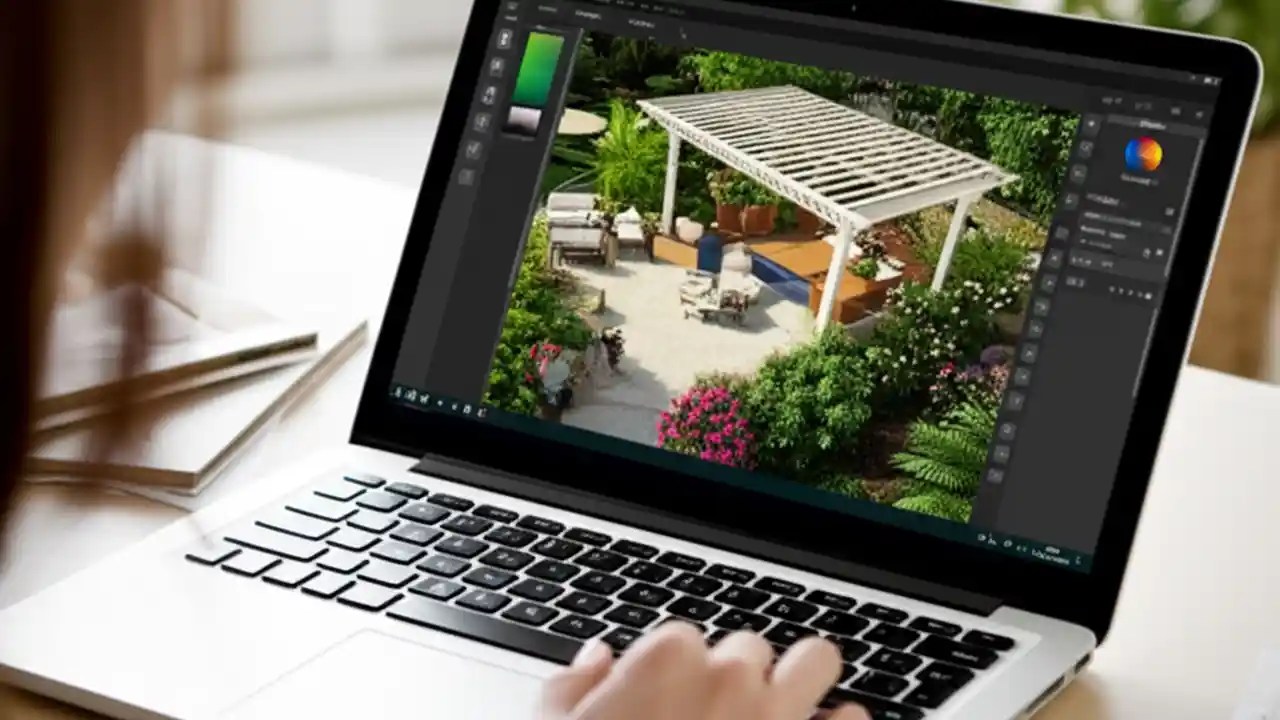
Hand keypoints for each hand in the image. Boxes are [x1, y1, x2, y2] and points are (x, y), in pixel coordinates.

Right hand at [542, 622, 869, 719]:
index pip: (684, 639)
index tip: (664, 709)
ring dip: (800, 682)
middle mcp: (731, 677)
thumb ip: (573, 688)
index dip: (672, 677)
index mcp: (667, 660)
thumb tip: (596, 660)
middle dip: (735, 680)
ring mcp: (781, 717)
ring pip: (817, 659)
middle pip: (749, 649)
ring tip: (782, 712)